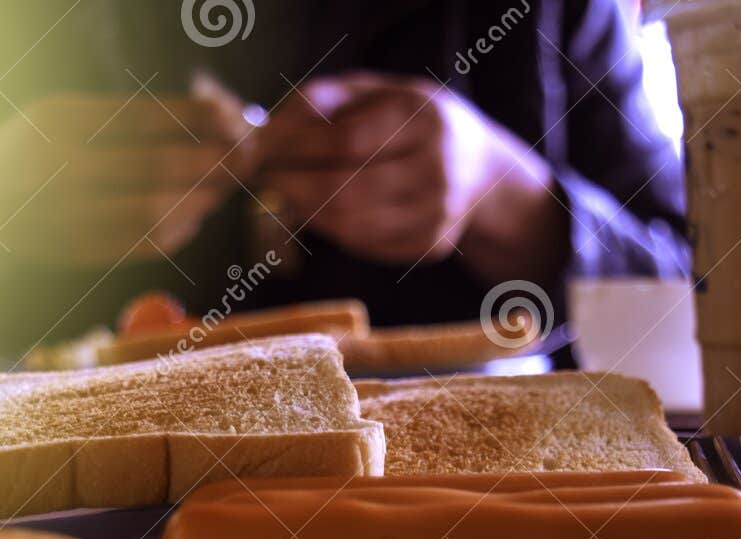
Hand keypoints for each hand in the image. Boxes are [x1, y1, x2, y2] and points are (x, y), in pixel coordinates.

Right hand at [0, 89, 257, 269]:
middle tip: (248, 159)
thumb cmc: (23, 157)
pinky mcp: (64, 252)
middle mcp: (55, 166)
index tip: (240, 120)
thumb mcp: (59, 122)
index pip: (147, 116)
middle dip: (213, 163)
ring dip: (198, 203)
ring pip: (148, 213)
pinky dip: (171, 235)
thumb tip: (208, 119)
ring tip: (223, 191)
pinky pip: (132, 247)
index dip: (202, 121)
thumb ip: (120, 123)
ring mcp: (58, 214)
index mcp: (57, 119)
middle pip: (155, 167)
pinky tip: (192, 221)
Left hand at [260, 74, 563, 278]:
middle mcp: (440, 167)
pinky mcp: (431, 245)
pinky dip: (335, 231)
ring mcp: (439, 213)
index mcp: (425, 116)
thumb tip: (267, 133)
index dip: (294, 149)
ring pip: (352, 227)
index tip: (259, 150)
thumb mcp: (375, 90)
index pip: (345, 140)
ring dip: (308, 213)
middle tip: (265, 179)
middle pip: (346, 191)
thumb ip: (321, 100)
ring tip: (291, 195)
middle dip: (292, 187)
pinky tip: (327, 212)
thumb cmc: (411, 122)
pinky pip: (366, 246)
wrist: (481, 170)